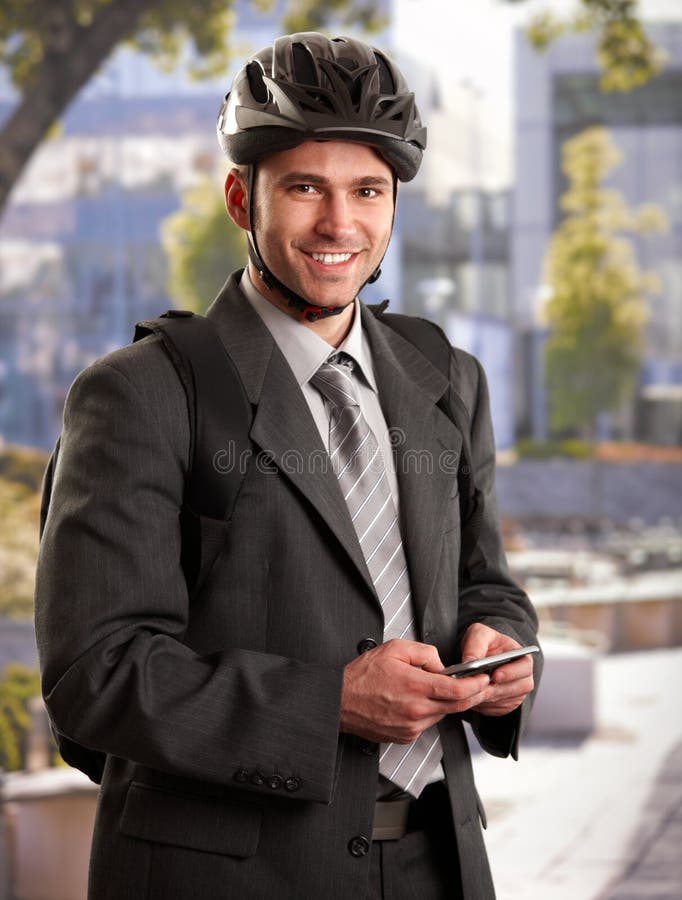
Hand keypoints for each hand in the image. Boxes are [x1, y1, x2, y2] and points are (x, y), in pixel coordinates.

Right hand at [340, 639, 490, 743]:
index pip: (458, 690)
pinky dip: (429, 712)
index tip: (483, 678)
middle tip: (478, 684)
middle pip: (456, 706)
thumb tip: (441, 665)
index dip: (475, 684)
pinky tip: (418, 701)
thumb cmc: (363, 675)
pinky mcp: (405, 737)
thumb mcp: (394, 649)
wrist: (339, 700)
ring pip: (441, 715)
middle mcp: (416, 711)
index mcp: (416, 687)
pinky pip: (426, 724)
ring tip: (439, 688)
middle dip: (472, 695)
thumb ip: (424, 653)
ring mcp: (411, 727)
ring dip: (447, 702)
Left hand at [461, 623, 534, 716]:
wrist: (481, 655)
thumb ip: (476, 645)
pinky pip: (492, 710)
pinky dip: (480, 705)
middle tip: (473, 687)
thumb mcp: (480, 634)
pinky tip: (469, 696)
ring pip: (499, 701)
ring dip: (482, 697)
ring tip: (466, 690)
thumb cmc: (485, 642)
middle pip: (512, 690)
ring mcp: (515, 695)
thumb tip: (469, 661)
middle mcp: (524, 679)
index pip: (524, 668)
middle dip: (490, 688)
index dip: (511, 673)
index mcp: (523, 658)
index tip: (495, 675)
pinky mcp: (504, 706)